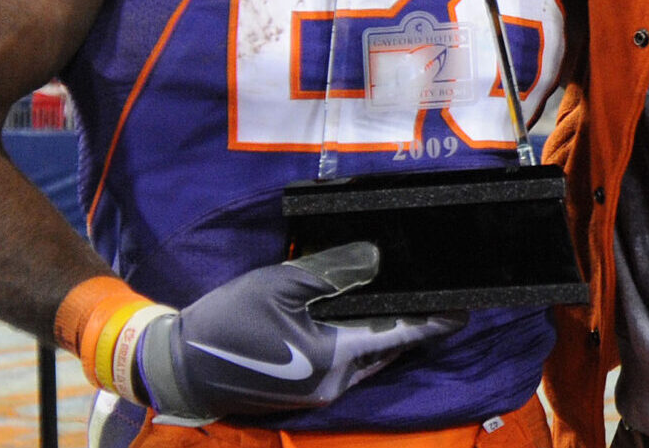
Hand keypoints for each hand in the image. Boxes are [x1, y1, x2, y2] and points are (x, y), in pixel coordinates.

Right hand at [133, 242, 462, 419]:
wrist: (182, 368)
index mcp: (335, 357)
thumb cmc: (229, 323)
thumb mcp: (281, 284)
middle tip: (437, 294)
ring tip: (409, 302)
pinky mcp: (308, 389)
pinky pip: (350, 362)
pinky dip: (364, 341)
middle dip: (415, 323)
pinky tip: (366, 317)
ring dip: (390, 332)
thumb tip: (376, 257)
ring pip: (371, 356)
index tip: (466, 307)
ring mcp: (323, 389)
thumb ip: (334, 271)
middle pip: (390, 347)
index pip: (400, 335)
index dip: (435, 320)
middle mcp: (337, 380)